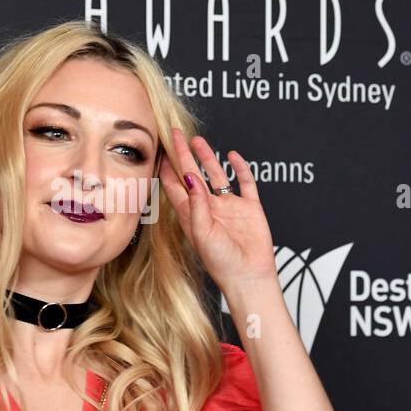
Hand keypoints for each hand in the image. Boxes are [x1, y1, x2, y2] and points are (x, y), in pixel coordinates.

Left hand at [157, 127, 278, 291]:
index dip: (167, 168)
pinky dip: (241, 168)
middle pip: (193, 174)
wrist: (249, 276)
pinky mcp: (250, 207)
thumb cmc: (221, 262)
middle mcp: (208, 208)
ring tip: (198, 140)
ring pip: (216, 175)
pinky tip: (234, 155)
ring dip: (208, 157)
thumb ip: (196, 204)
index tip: (160, 149)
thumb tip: (189, 176)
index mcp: (192, 215)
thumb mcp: (202, 233)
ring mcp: (229, 206)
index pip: (175, 186)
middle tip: (175, 134)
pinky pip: (245, 182)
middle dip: (183, 154)